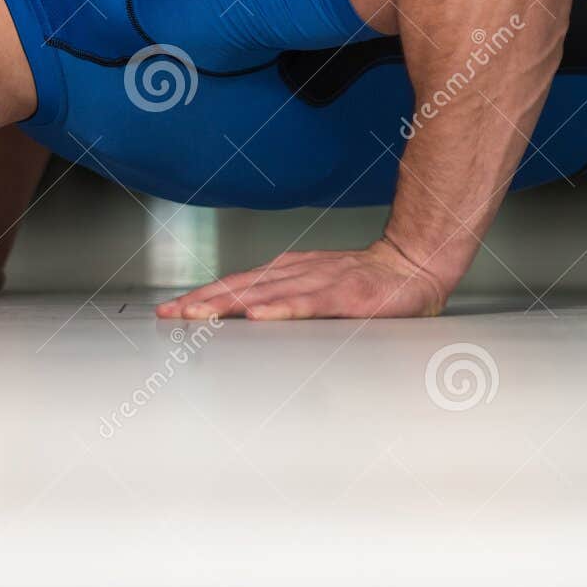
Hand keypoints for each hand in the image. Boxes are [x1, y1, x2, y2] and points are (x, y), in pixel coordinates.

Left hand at [154, 239, 447, 320]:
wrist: (416, 264)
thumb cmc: (367, 286)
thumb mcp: (316, 291)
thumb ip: (286, 303)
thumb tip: (246, 322)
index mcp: (287, 273)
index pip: (235, 286)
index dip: (201, 297)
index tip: (170, 311)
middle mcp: (296, 273)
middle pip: (240, 288)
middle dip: (201, 301)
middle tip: (170, 314)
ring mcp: (319, 282)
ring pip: (264, 294)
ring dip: (228, 304)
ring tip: (197, 315)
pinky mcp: (344, 295)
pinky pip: (307, 303)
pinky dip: (280, 309)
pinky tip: (257, 317)